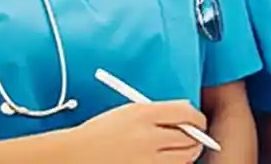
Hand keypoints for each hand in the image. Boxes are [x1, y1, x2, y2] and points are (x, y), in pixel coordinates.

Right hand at [68, 100, 208, 163]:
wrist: (72, 155)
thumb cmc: (100, 132)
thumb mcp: (129, 112)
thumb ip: (159, 113)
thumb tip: (189, 118)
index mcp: (144, 114)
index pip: (187, 113)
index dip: (198, 119)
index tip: (199, 122)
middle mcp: (148, 137)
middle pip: (190, 138)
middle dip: (196, 138)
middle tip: (195, 139)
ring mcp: (146, 160)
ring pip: (185, 158)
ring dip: (188, 154)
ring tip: (179, 151)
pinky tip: (164, 161)